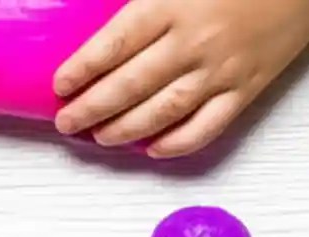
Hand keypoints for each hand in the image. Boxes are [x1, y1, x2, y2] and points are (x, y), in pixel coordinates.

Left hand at [53, 0, 308, 157]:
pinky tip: (152, 150)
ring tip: (99, 137)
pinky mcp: (247, 89)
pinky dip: (177, 143)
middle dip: (92, 108)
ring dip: (125, 129)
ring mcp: (221, 70)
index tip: (61, 85)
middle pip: (131, 85)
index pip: (114, 44)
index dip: (83, 69)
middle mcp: (193, 42)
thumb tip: (109, 30)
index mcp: (171, 4)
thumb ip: (143, 0)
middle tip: (67, 122)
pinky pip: (207, 127)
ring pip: (163, 111)